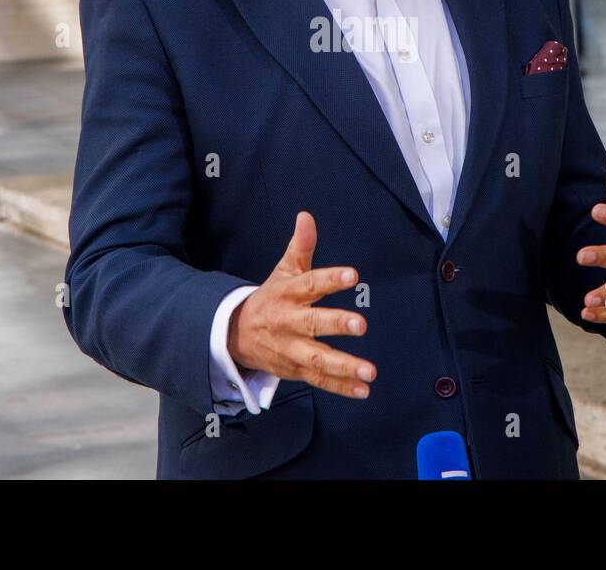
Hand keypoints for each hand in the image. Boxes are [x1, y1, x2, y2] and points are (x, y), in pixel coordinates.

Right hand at [227, 211, 375, 398]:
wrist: (236, 335)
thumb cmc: (271, 298)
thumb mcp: (283, 271)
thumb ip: (300, 246)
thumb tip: (307, 216)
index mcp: (288, 294)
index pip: (310, 284)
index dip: (331, 279)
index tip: (353, 275)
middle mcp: (289, 322)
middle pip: (313, 323)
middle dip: (336, 324)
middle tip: (361, 324)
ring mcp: (292, 349)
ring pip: (317, 359)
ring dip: (344, 366)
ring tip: (370, 371)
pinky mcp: (296, 370)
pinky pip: (319, 380)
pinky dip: (341, 387)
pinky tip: (363, 389)